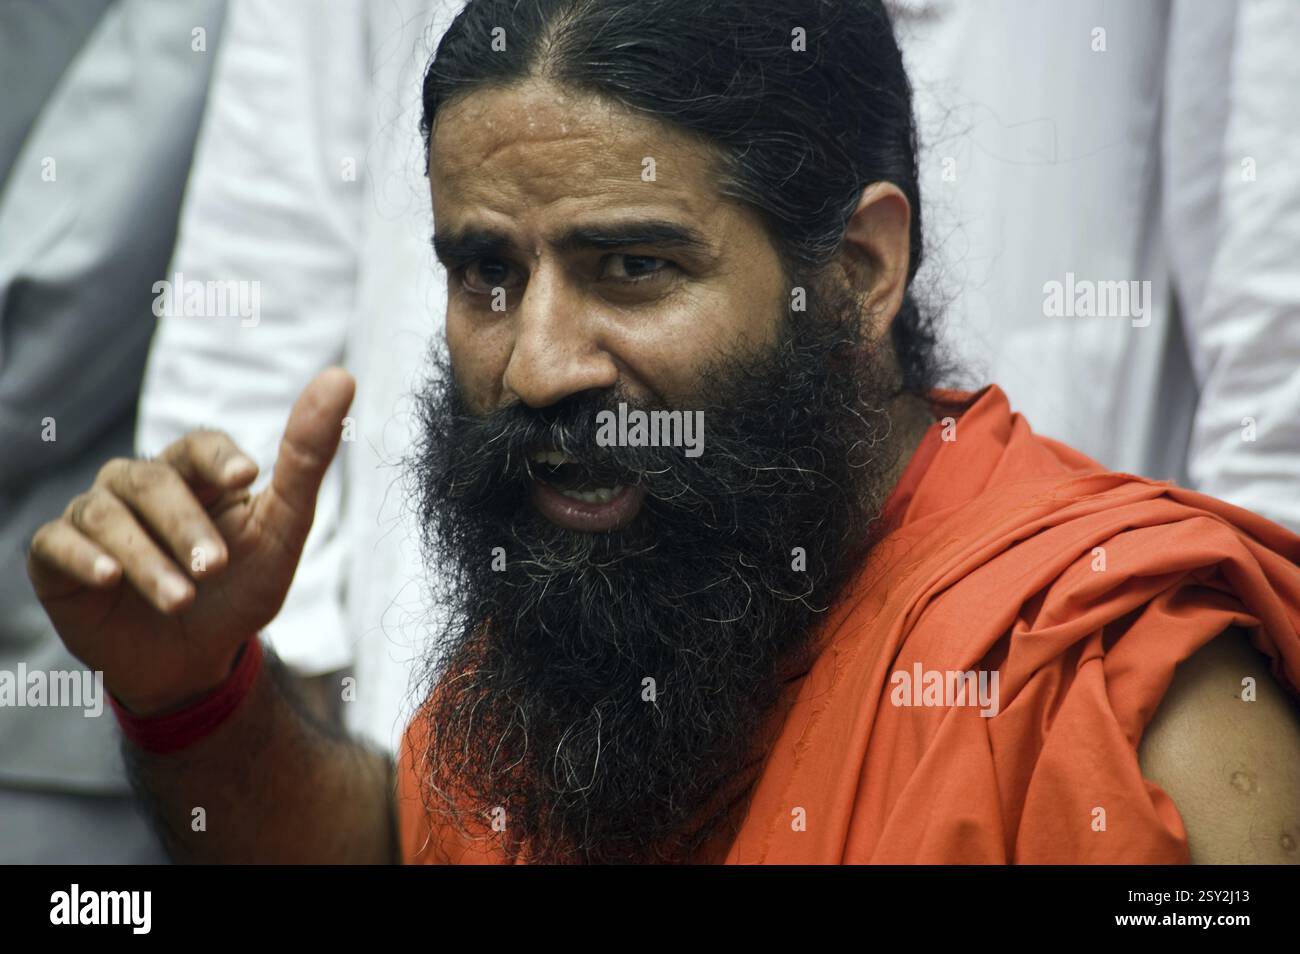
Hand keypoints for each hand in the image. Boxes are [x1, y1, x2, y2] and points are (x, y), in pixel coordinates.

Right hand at [27, 368, 355, 715]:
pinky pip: (57, 543)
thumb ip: (307, 460)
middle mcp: (139, 485)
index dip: (219, 457)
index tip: (249, 475)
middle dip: (186, 526)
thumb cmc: (239, 588)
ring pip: (108, 515)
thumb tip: (341, 377)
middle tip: (214, 567)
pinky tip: (108, 578)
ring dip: (146, 558)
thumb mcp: (283, 531)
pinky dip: (83, 558)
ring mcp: (95, 517)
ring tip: (180, 598)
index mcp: (194, 474)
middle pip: (154, 482)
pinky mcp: (56, 557)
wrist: (193, 660)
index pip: (200, 446)